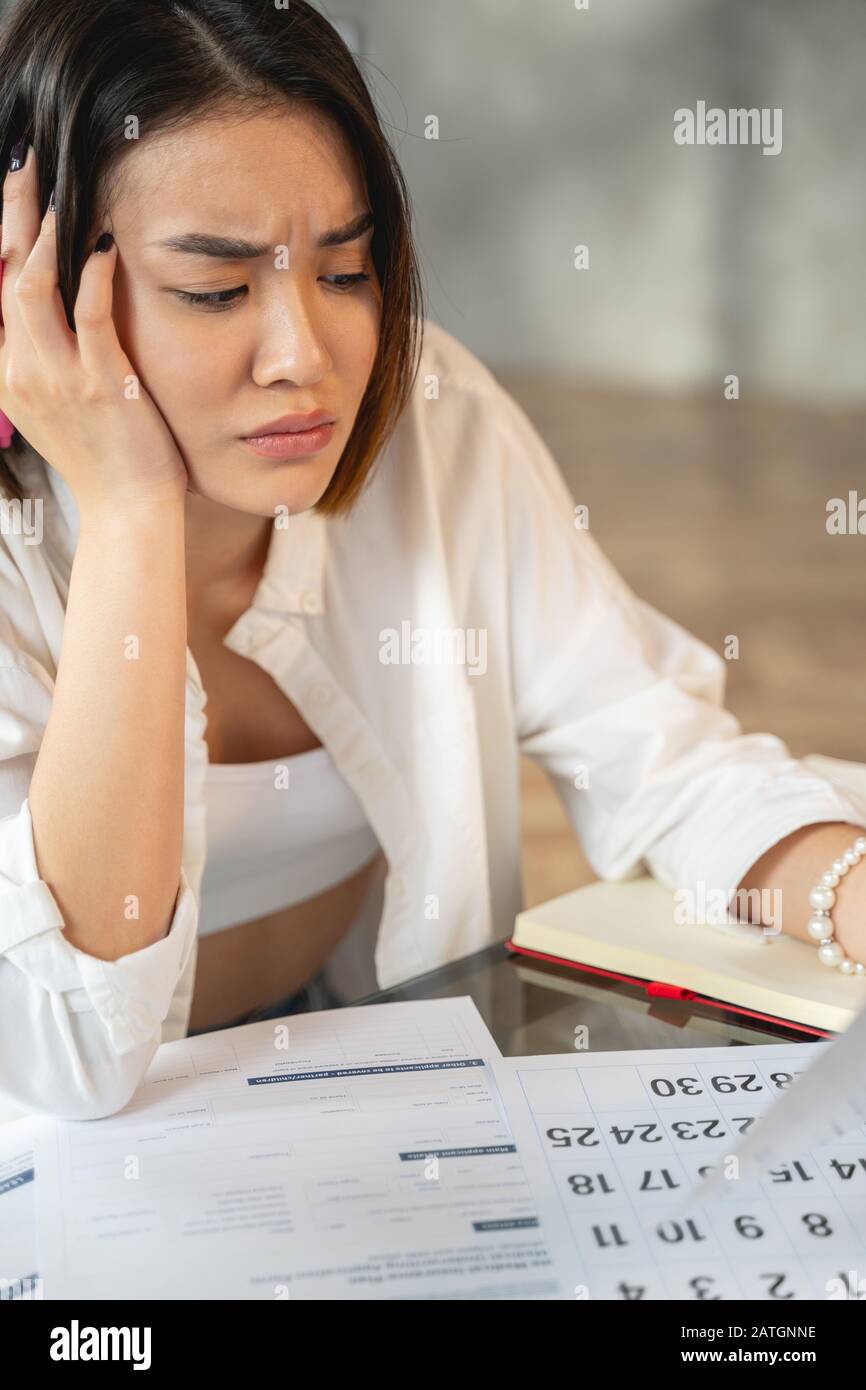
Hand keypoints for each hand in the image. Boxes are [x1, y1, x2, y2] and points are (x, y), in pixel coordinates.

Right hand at [0, 140, 187, 514]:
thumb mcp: (60, 404)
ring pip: (32, 288)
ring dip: (44, 233)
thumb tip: (56, 307)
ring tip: (58, 186)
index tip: (12, 189)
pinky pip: (90, 317)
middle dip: (10, 212)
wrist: (128, 513)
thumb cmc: (106, 458)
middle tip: (25, 160)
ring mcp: (58, 379)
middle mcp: (21, 371)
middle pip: (3, 273)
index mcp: (8, 373)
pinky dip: (93, 274)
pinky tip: (106, 241)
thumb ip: (48, 356)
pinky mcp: (102, 386)